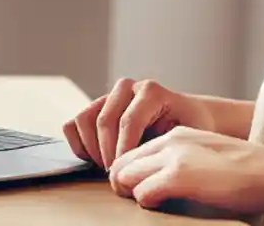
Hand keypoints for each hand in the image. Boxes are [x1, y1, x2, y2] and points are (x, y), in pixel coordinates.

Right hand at [62, 78, 215, 169]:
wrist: (188, 116)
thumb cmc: (190, 128)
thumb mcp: (188, 135)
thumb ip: (169, 144)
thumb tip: (143, 163)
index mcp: (151, 91)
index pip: (128, 120)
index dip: (124, 150)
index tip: (126, 172)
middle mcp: (127, 88)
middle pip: (104, 121)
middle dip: (108, 153)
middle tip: (118, 175)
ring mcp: (109, 96)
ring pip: (84, 119)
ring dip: (92, 149)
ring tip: (108, 166)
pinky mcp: (95, 107)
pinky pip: (73, 124)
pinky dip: (79, 145)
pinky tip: (97, 159)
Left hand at [107, 126, 263, 215]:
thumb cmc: (249, 173)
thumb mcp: (209, 157)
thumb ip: (185, 163)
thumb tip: (161, 185)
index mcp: (179, 134)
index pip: (134, 152)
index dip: (130, 174)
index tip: (139, 191)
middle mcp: (172, 140)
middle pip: (122, 162)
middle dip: (123, 185)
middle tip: (139, 202)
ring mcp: (174, 157)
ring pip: (124, 176)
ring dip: (132, 194)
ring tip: (151, 205)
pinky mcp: (179, 177)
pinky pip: (141, 194)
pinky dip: (147, 204)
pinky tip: (165, 207)